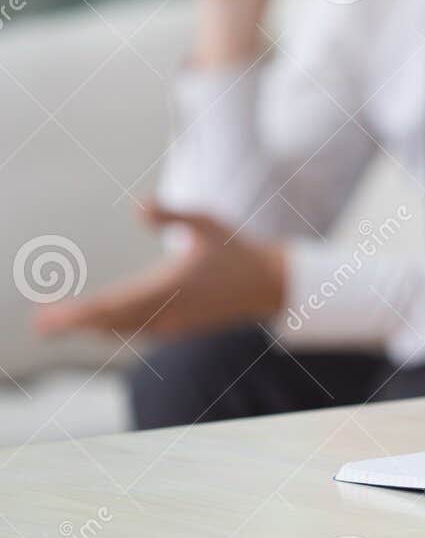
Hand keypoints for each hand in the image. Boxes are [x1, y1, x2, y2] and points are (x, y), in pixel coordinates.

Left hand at [32, 203, 286, 339]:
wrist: (270, 284)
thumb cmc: (237, 250)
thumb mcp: (207, 223)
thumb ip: (171, 215)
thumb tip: (138, 205)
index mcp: (170, 288)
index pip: (112, 305)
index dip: (76, 313)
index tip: (49, 317)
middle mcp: (167, 312)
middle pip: (109, 322)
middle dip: (73, 323)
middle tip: (40, 325)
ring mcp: (173, 324)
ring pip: (120, 330)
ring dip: (90, 327)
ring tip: (58, 324)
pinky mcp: (178, 328)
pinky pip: (135, 331)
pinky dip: (111, 329)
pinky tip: (97, 326)